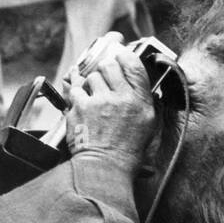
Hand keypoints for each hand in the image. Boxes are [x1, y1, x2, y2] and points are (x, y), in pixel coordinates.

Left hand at [64, 47, 156, 169]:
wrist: (106, 166)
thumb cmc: (127, 149)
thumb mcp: (148, 124)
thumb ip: (144, 100)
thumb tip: (140, 84)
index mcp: (140, 101)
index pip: (134, 65)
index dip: (125, 56)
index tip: (120, 56)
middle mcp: (121, 98)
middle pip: (109, 65)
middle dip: (105, 69)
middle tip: (104, 78)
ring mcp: (100, 101)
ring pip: (92, 76)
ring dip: (91, 83)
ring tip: (93, 96)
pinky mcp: (81, 107)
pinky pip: (76, 88)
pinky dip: (76, 92)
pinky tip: (80, 99)